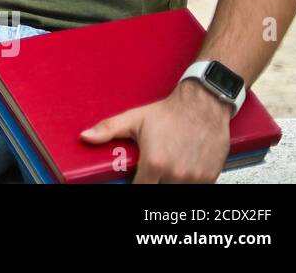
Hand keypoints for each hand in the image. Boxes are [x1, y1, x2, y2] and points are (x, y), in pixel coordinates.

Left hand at [80, 79, 232, 182]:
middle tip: (155, 169)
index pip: (140, 189)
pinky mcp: (210, 177)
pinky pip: (197, 187)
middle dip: (155, 181)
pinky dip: (189, 181)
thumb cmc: (169, 113)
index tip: (138, 179)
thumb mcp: (134, 119)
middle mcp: (175, 173)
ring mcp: (195, 177)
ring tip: (169, 167)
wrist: (203, 104)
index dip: (137, 184)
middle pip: (159, 190)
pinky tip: (184, 168)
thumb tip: (85, 136)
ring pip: (178, 190)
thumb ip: (107, 130)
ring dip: (172, 182)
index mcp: (154, 163)